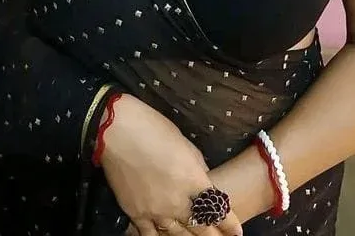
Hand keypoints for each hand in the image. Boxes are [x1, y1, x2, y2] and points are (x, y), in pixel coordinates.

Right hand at [102, 94, 242, 235]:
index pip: (218, 209)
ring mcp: (156, 211)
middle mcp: (178, 201)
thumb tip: (202, 179)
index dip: (229, 224)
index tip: (236, 231)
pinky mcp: (136, 214)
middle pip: (201, 228)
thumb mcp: (185, 144)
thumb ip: (196, 166)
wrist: (117, 131)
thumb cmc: (154, 129)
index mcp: (194, 180)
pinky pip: (152, 235)